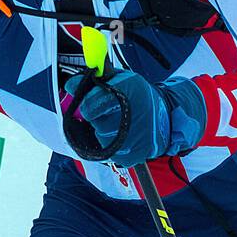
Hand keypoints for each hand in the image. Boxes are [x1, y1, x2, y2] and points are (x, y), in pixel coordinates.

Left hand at [64, 71, 206, 166]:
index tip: (90, 103)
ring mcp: (135, 138)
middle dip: (98, 118)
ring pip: (102, 137)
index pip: (92, 104)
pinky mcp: (134, 155)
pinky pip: (110, 152)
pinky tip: (122, 136)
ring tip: (118, 124)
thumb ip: (94, 82)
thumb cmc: (138, 97)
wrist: (166, 118)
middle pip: (97, 122)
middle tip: (109, 114)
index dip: (88, 104)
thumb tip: (70, 85)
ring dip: (104, 131)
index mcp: (130, 91)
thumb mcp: (119, 81)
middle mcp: (134, 115)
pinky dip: (111, 145)